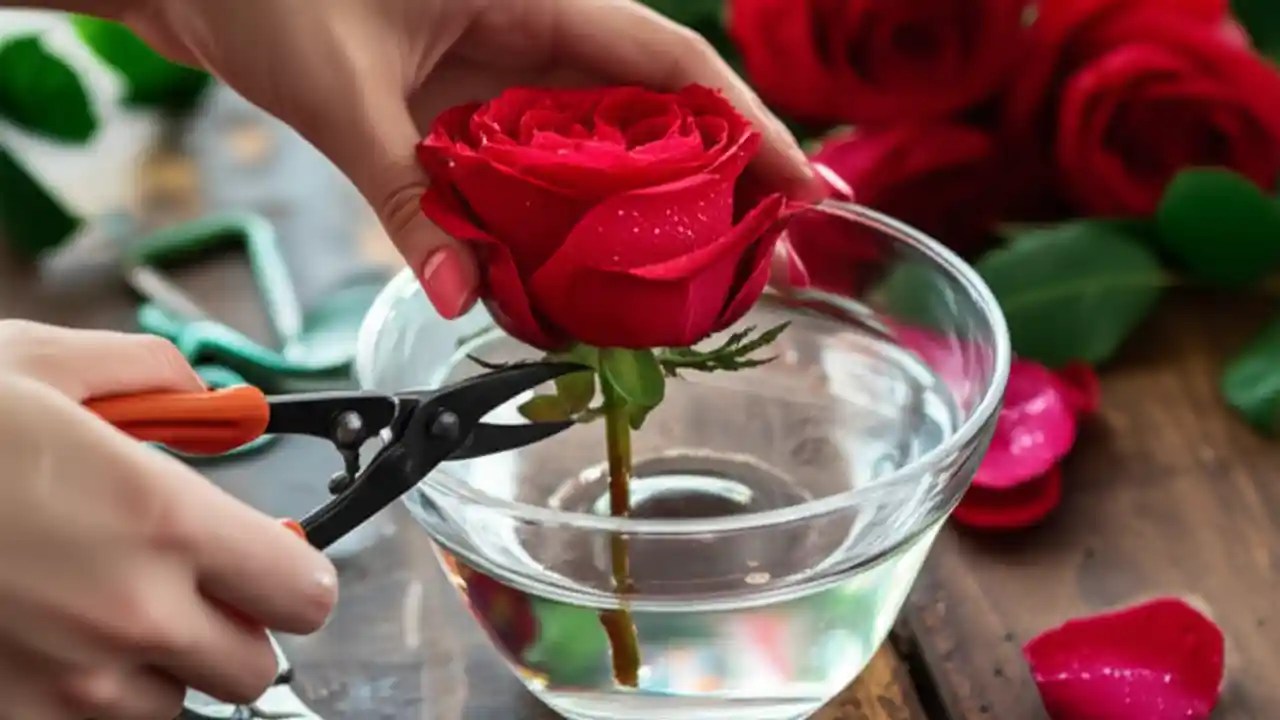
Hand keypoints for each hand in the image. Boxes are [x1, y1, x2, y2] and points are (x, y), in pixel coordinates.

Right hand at [0, 321, 336, 719]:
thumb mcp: (47, 362)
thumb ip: (159, 380)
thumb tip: (221, 405)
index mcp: (163, 520)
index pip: (303, 594)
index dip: (298, 577)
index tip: (278, 563)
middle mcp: (131, 613)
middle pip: (252, 669)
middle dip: (236, 628)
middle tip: (193, 585)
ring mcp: (67, 679)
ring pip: (172, 708)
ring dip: (161, 668)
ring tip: (106, 607)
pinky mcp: (11, 713)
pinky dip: (90, 697)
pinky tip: (52, 641)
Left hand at [119, 0, 819, 318]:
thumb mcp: (340, 91)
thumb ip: (404, 194)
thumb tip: (460, 296)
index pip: (671, 61)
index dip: (747, 124)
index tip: (801, 189)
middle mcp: (535, 27)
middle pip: (657, 108)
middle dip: (717, 182)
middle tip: (763, 264)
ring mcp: (504, 65)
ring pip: (604, 142)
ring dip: (648, 208)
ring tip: (695, 281)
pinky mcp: (469, 99)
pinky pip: (540, 161)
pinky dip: (569, 212)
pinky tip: (586, 266)